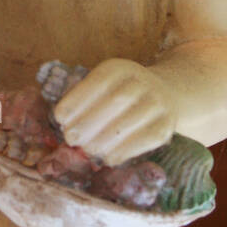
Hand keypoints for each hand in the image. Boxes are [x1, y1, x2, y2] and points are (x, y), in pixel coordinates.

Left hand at [55, 58, 176, 164]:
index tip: (59, 118)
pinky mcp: (166, 126)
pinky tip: (107, 158)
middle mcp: (143, 82)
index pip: (99, 81)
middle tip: (71, 138)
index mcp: (122, 68)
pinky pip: (143, 141)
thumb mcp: (105, 86)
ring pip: (129, 122)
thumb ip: (85, 98)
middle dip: (88, 122)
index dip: (77, 100)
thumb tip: (63, 121)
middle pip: (115, 101)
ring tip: (87, 149)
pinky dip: (122, 152)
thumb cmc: (121, 94)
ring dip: (102, 140)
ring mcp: (158, 103)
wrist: (166, 95)